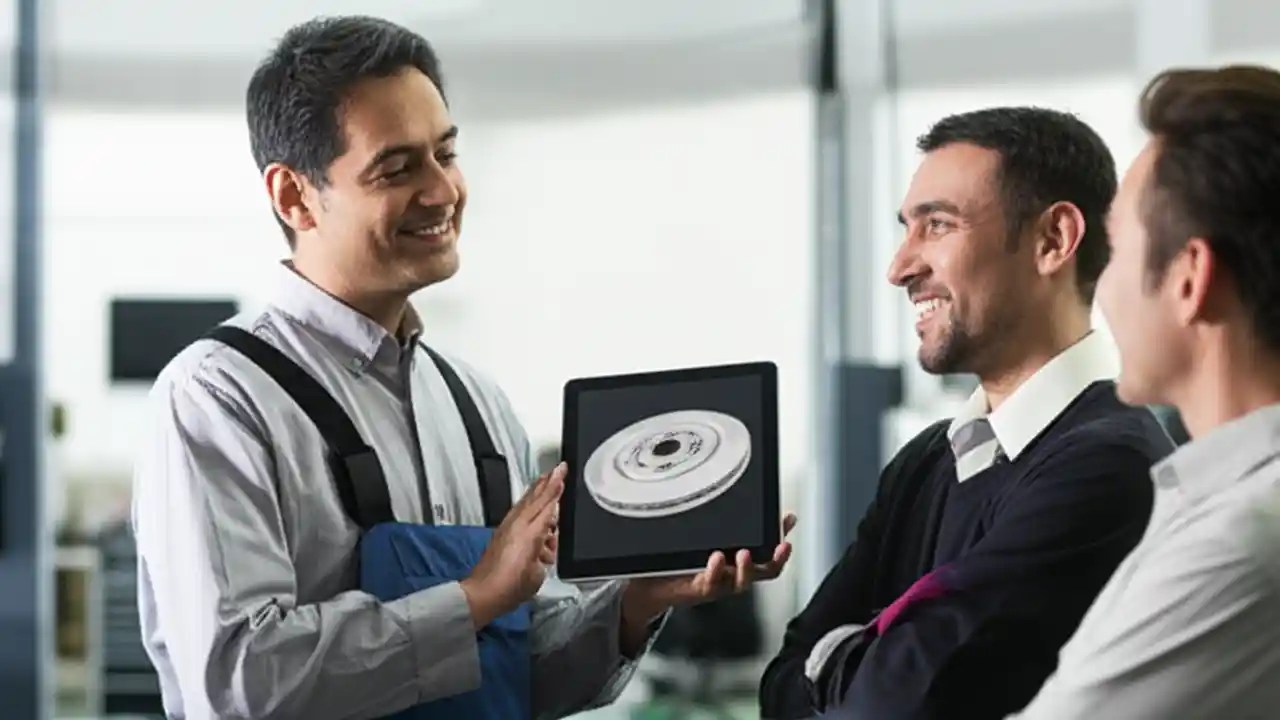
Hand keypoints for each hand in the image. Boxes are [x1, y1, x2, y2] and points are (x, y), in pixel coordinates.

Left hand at [461, 463, 563, 627]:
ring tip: (547, 479)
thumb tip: (544, 545)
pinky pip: (519, 512)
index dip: (556, 488)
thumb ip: (544, 552)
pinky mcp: (501, 533)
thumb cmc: (512, 587)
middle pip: (536, 499)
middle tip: (558, 468)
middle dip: (547, 483)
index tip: (562, 471)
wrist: (484, 593)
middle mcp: (518, 525)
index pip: (548, 505)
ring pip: (526, 503)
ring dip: (537, 491)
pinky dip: (527, 503)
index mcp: (530, 533)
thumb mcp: (538, 572)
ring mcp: (507, 527)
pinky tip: (531, 501)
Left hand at [620, 513, 797, 641]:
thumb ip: (725, 526)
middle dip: (776, 559)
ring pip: (741, 582)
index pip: (770, 554)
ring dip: (746, 568)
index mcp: (738, 564)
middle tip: (781, 546)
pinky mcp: (699, 589)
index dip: (783, 538)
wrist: (653, 586)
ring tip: (744, 554)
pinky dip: (716, 571)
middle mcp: (733, 575)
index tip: (788, 520)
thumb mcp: (706, 541)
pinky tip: (716, 558)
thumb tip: (738, 499)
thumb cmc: (682, 563)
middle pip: (765, 573)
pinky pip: (711, 583)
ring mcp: (718, 583)